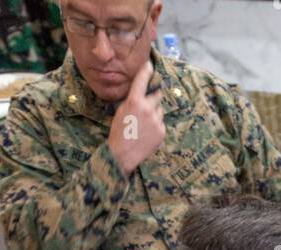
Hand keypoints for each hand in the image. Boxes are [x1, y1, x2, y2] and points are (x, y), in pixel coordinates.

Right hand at [108, 60, 165, 176]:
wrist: (123, 153)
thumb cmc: (119, 131)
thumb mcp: (122, 110)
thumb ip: (133, 100)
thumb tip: (141, 93)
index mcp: (135, 101)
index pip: (142, 80)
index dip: (147, 71)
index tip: (150, 65)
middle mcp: (148, 109)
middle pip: (157, 95)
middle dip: (153, 97)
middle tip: (146, 105)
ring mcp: (157, 121)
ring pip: (159, 109)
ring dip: (154, 112)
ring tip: (144, 124)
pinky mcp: (162, 131)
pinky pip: (161, 122)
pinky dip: (156, 125)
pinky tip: (147, 132)